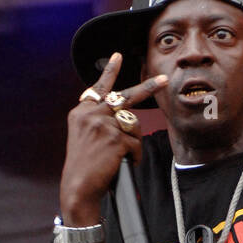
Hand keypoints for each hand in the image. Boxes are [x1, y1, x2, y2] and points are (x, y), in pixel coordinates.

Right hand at [60, 54, 167, 221]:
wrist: (78, 186)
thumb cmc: (84, 167)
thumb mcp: (84, 138)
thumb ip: (98, 121)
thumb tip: (124, 116)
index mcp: (81, 112)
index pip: (98, 88)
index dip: (110, 72)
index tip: (118, 56)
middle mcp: (91, 113)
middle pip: (125, 97)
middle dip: (148, 88)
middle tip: (164, 80)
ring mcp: (103, 124)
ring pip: (133, 125)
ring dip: (134, 141)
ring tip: (124, 155)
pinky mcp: (115, 138)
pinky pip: (136, 144)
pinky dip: (135, 156)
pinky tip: (124, 163)